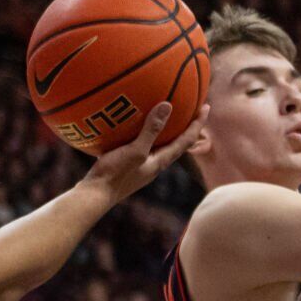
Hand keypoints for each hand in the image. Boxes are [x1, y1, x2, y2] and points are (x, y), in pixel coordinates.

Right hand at [83, 101, 204, 203]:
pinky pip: (139, 142)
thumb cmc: (115, 175)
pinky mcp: (127, 163)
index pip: (186, 140)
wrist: (93, 196)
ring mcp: (141, 164)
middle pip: (177, 141)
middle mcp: (155, 163)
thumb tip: (167, 105)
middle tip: (191, 107)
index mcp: (161, 161)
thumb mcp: (135, 151)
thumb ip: (151, 130)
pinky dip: (141, 130)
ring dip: (164, 128)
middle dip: (186, 124)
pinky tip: (129, 121)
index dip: (198, 123)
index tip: (206, 106)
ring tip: (164, 111)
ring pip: (158, 143)